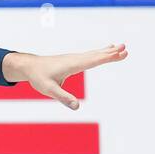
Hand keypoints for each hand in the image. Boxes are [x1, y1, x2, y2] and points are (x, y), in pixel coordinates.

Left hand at [2, 44, 127, 107]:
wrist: (29, 66)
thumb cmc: (39, 77)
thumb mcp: (49, 90)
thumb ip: (63, 97)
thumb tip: (77, 107)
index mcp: (72, 65)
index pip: (93, 61)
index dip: (106, 57)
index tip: (119, 53)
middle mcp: (75, 59)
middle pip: (96, 55)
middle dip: (111, 52)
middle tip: (125, 48)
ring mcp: (74, 59)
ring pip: (94, 54)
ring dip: (107, 51)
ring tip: (120, 47)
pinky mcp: (73, 60)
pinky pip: (90, 56)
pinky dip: (100, 53)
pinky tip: (105, 51)